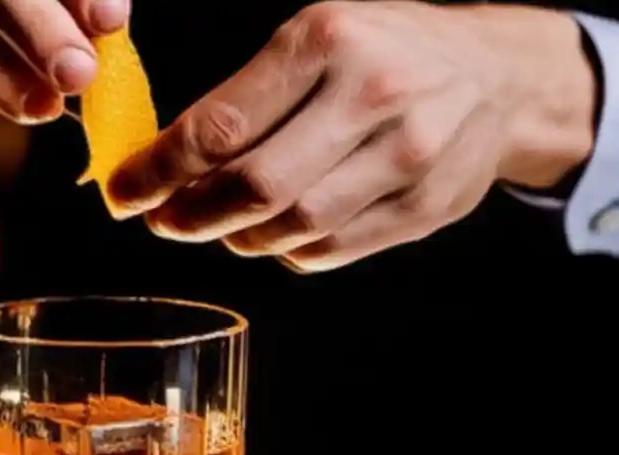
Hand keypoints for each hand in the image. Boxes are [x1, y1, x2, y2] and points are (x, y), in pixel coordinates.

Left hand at [107, 1, 596, 272]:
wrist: (495, 75)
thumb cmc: (380, 52)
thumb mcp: (311, 39)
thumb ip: (241, 98)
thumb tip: (161, 164)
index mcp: (327, 40)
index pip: (219, 126)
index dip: (157, 171)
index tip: (123, 192)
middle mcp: (373, 95)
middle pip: (253, 188)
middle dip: (189, 217)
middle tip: (163, 221)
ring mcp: (408, 157)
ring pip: (290, 229)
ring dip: (235, 237)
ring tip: (219, 223)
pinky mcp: (425, 208)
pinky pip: (327, 251)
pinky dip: (285, 249)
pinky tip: (277, 229)